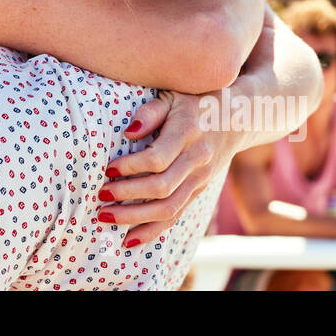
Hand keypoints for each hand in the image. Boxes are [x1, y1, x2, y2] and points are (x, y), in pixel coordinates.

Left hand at [98, 90, 234, 246]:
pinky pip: (176, 215)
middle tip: (100, 196)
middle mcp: (197, 159)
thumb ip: (150, 112)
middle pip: (162, 188)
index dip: (131, 167)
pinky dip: (152, 230)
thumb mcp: (172, 96)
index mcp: (188, 133)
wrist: (235, 117)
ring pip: (169, 208)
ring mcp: (200, 179)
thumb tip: (128, 133)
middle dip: (127, 195)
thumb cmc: (193, 102)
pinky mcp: (199, 191)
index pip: (158, 159)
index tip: (108, 170)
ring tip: (105, 217)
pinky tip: (129, 239)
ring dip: (135, 218)